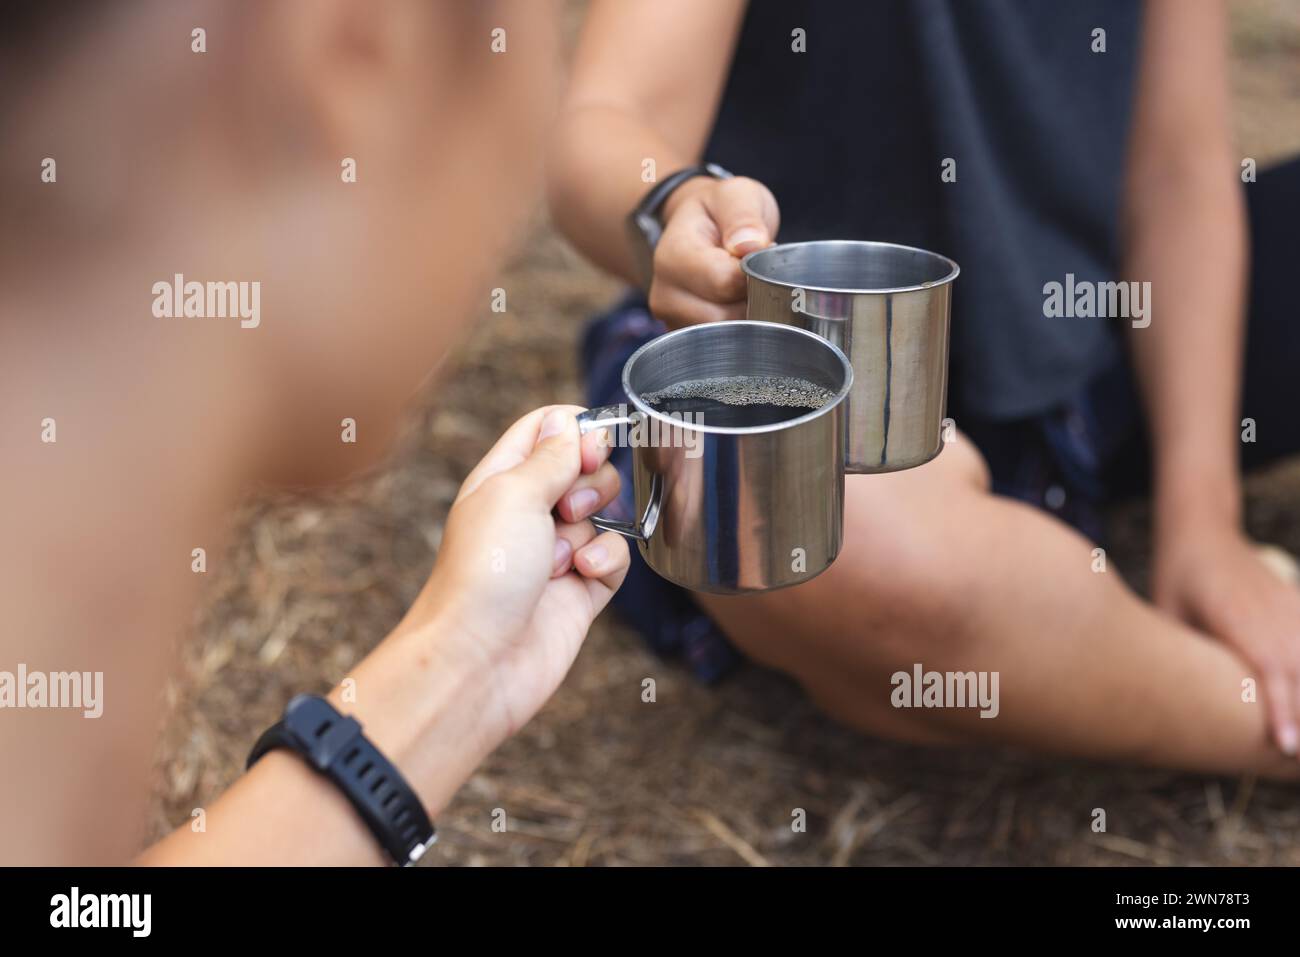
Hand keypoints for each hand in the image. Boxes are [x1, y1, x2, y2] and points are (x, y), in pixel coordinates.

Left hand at [412, 405, 629, 747]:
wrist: (479, 661)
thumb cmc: (482, 574)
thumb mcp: (513, 493)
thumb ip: (551, 455)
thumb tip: (571, 423)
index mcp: (501, 480)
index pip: (545, 430)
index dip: (575, 428)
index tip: (591, 444)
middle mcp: (528, 513)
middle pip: (583, 469)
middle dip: (590, 481)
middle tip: (568, 506)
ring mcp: (556, 552)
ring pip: (603, 514)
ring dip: (590, 528)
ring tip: (561, 556)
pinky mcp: (581, 590)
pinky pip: (614, 556)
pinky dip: (605, 561)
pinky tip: (580, 576)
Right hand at [648, 175, 779, 327]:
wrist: (698, 228)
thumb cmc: (719, 211)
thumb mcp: (736, 195)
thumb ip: (743, 215)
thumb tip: (749, 245)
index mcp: (673, 257)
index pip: (725, 282)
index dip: (756, 273)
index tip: (764, 253)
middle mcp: (665, 295)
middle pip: (726, 319)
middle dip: (755, 299)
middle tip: (760, 272)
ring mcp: (672, 321)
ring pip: (728, 337)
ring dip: (750, 315)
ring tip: (747, 285)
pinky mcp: (685, 338)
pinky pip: (724, 346)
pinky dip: (741, 328)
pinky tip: (739, 302)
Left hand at [1154, 524, 1299, 756]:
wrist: (1203, 532)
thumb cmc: (1177, 576)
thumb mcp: (1167, 609)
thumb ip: (1178, 649)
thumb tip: (1166, 696)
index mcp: (1237, 619)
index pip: (1270, 672)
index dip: (1281, 711)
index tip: (1288, 748)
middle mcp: (1272, 615)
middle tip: (1299, 757)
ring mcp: (1290, 607)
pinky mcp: (1298, 603)